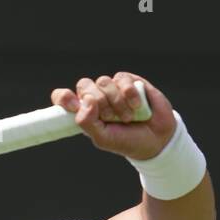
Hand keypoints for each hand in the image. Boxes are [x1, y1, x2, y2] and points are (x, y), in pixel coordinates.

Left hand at [51, 72, 176, 161]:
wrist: (156, 138)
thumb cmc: (126, 141)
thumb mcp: (103, 139)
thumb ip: (88, 123)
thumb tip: (86, 101)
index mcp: (84, 112)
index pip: (63, 97)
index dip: (64, 98)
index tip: (74, 107)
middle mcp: (95, 97)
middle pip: (84, 85)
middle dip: (99, 103)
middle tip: (111, 118)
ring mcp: (111, 88)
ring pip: (103, 81)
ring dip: (116, 101)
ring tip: (128, 117)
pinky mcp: (128, 81)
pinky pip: (121, 78)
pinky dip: (129, 94)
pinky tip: (137, 106)